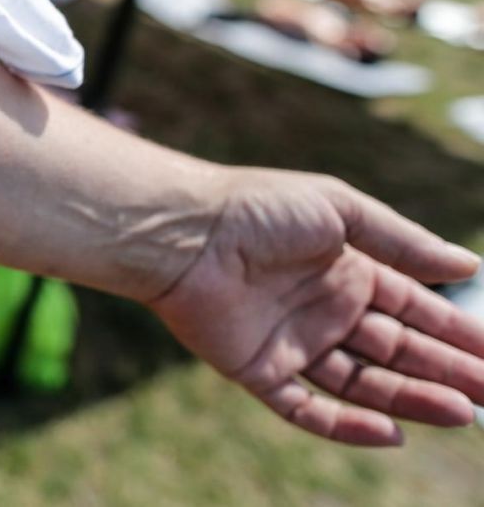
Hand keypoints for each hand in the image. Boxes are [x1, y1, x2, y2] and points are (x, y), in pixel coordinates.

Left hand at [149, 168, 483, 445]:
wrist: (186, 232)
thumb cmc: (260, 208)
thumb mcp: (341, 210)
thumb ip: (402, 241)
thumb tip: (468, 264)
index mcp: (346, 270)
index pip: (413, 308)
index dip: (455, 331)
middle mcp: (323, 309)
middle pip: (396, 351)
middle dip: (446, 372)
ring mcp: (291, 342)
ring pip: (363, 384)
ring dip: (411, 400)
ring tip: (462, 413)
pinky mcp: (258, 370)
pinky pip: (308, 408)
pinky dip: (347, 426)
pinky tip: (392, 433)